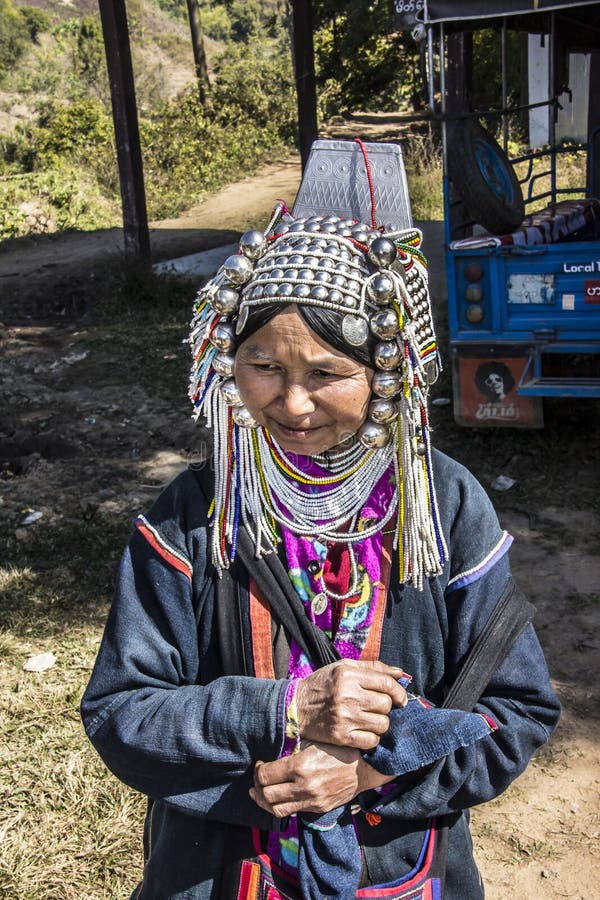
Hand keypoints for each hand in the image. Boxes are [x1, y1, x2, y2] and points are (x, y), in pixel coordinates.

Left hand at [249, 741, 395, 818]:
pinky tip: (278, 797)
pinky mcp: (317, 809)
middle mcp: (304, 786)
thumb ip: (292, 745)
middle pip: (266, 794)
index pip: (265, 775)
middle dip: (257, 786)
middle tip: (259, 778)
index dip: (258, 771)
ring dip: (264, 802)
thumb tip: (272, 746)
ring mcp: (311, 800)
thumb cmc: (337, 749)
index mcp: (300, 766)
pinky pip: (292, 812)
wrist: (363, 768)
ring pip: (276, 809)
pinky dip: (280, 806)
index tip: (260, 764)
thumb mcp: (314, 741)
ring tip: (260, 793)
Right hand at [295, 659, 407, 749]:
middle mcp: (347, 695)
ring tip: (369, 719)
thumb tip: (400, 673)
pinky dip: (372, 738)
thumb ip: (373, 667)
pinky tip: (363, 731)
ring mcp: (344, 717)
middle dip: (386, 707)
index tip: (400, 698)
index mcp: (348, 675)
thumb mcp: (344, 667)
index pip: (386, 683)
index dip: (398, 691)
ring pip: (382, 724)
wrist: (296, 707)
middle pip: (385, 704)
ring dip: (380, 723)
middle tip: (376, 707)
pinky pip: (371, 741)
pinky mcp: (341, 736)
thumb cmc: (323, 684)